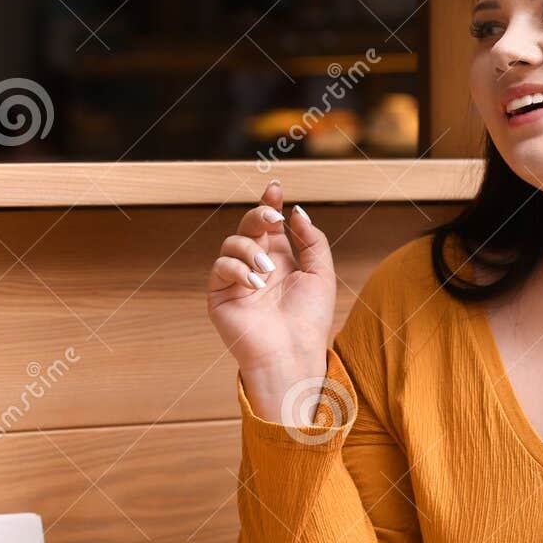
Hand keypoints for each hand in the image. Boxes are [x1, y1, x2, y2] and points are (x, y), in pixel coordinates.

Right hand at [206, 180, 338, 421]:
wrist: (292, 355)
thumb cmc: (310, 320)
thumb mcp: (322, 273)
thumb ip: (312, 240)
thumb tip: (297, 211)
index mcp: (282, 260)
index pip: (271, 225)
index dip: (270, 204)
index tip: (275, 188)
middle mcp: (257, 266)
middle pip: (249, 226)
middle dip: (259, 215)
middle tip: (272, 218)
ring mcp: (237, 280)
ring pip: (232, 243)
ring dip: (250, 249)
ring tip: (267, 271)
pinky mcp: (221, 295)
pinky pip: (220, 268)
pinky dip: (237, 269)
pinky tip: (254, 283)